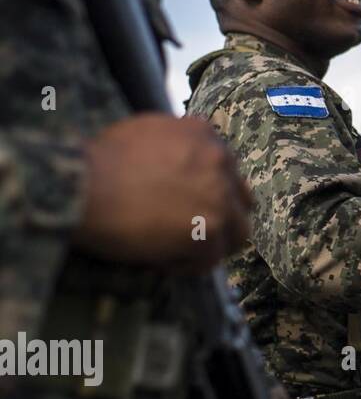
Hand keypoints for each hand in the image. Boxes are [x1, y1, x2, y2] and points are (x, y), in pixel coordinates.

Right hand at [72, 114, 252, 270]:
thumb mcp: (146, 133)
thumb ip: (178, 145)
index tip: (188, 205)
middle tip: (195, 233)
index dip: (210, 191)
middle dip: (221, 217)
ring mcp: (218, 197)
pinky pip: (211, 259)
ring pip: (238, 232)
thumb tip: (185, 165)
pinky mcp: (208, 230)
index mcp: (205, 135)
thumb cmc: (99, 162)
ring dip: (214, 245)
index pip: (226, 169)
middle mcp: (219, 161)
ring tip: (183, 253)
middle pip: (240, 199)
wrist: (81, 185)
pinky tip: (163, 262)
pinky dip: (189, 265)